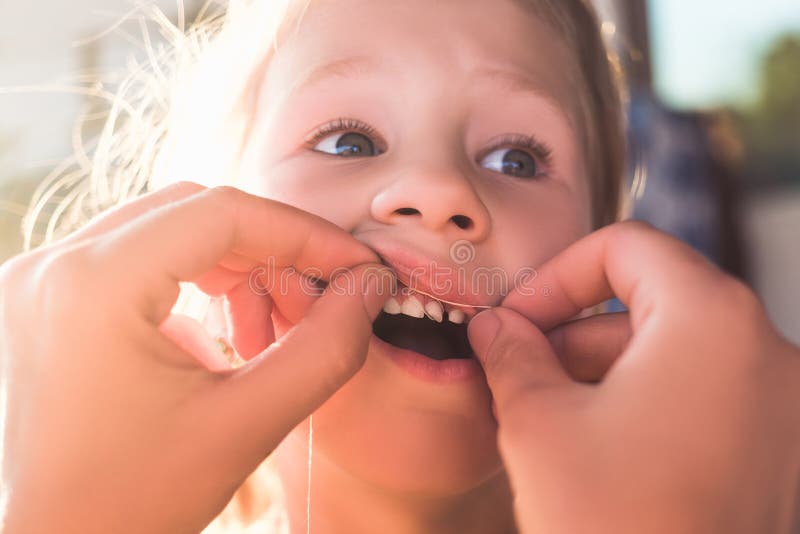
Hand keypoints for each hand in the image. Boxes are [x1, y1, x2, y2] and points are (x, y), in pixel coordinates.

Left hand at [0, 183, 393, 532]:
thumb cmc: (131, 503)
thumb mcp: (245, 426)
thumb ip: (324, 350)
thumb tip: (368, 287)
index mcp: (91, 286)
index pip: (222, 213)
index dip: (304, 234)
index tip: (353, 267)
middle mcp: (52, 265)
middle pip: (195, 212)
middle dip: (271, 249)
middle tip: (320, 297)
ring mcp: (41, 279)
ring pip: (169, 229)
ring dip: (236, 266)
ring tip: (269, 330)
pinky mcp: (47, 298)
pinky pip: (139, 257)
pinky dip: (197, 280)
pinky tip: (224, 336)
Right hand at [467, 221, 799, 533]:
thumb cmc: (614, 525)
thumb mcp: (538, 421)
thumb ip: (511, 352)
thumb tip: (495, 326)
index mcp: (712, 320)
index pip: (626, 246)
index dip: (557, 275)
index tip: (517, 320)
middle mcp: (764, 351)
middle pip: (650, 298)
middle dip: (572, 330)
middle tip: (519, 368)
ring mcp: (780, 405)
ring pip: (673, 348)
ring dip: (601, 369)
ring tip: (546, 413)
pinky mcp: (775, 451)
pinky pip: (699, 393)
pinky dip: (642, 400)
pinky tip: (591, 442)